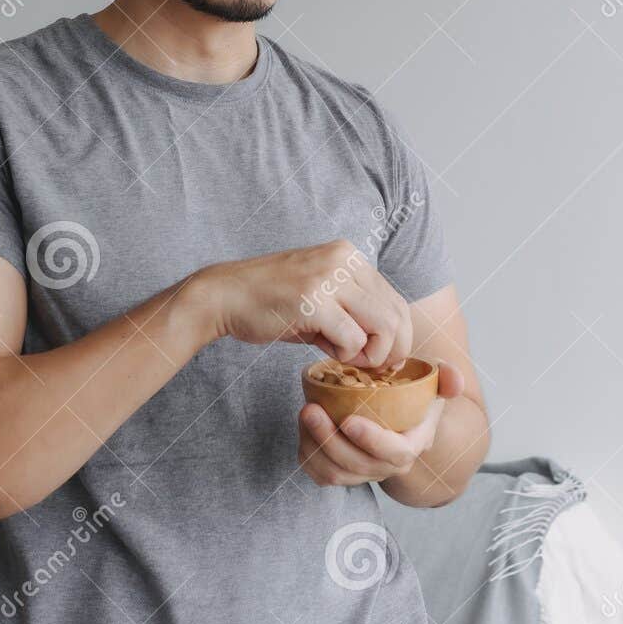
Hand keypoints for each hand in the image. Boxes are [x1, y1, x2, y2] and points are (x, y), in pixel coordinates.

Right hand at [197, 240, 411, 369]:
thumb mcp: (320, 294)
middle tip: (373, 368)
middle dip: (392, 350)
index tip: (384, 358)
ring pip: (383, 326)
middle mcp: (343, 260)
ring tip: (347, 359)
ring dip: (370, 354)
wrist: (224, 295)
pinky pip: (353, 340)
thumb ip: (353, 310)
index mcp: (348, 255)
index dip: (398, 335)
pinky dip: (345, 355)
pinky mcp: (313, 303)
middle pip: (397, 313)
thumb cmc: (271, 300)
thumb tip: (389, 345)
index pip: (395, 299)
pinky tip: (324, 351)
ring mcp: (329, 279)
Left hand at [297, 361, 463, 487]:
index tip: (350, 420)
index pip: (396, 454)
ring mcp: (362, 472)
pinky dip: (307, 454)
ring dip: (314, 447)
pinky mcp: (340, 471)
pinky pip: (319, 474)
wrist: (394, 414)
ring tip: (304, 413)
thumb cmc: (411, 395)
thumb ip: (446, 377)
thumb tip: (453, 379)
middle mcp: (387, 465)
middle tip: (310, 409)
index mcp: (412, 445)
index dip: (373, 441)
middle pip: (358, 466)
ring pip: (335, 474)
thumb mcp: (432, 382)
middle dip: (330, 441)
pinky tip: (303, 426)